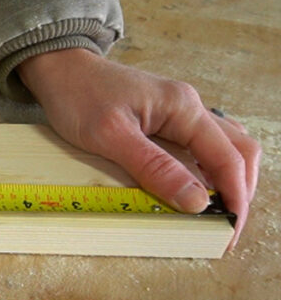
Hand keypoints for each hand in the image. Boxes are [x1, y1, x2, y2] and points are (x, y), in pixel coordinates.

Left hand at [17, 48, 259, 247]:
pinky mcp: (165, 120)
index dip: (235, 198)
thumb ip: (154, 167)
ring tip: (215, 214)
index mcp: (184, 108)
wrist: (59, 68)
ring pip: (224, 148)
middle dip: (239, 191)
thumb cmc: (78, 95)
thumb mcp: (110, 136)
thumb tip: (197, 201)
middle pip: (238, 152)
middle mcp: (190, 108)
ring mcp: (179, 113)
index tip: (229, 231)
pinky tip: (194, 189)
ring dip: (227, 181)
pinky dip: (206, 171)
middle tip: (225, 229)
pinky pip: (200, 146)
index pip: (229, 158)